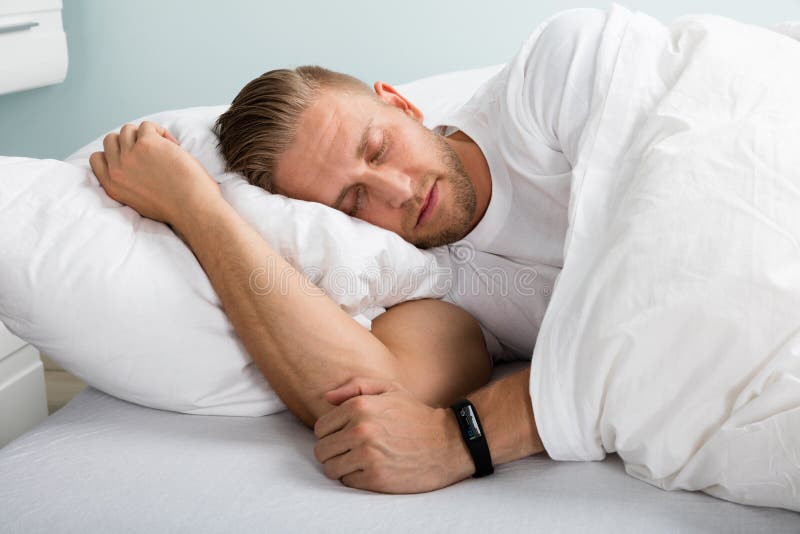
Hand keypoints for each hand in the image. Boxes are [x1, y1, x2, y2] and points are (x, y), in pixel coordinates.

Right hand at [89, 121, 220, 226]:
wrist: (191, 208)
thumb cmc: (176, 207)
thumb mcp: (139, 201)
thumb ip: (129, 183)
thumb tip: (135, 165)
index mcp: (113, 185)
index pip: (97, 158)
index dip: (114, 152)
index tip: (132, 155)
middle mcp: (116, 170)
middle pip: (111, 140)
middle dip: (129, 141)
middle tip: (151, 151)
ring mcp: (129, 155)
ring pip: (128, 129)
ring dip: (146, 135)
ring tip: (164, 148)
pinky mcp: (146, 144)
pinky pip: (147, 126)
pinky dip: (160, 132)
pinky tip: (173, 145)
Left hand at [313, 377, 473, 492]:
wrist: (448, 442)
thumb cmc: (416, 415)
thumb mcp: (390, 388)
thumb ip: (355, 387)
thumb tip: (326, 398)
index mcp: (359, 406)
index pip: (320, 428)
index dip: (331, 433)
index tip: (345, 436)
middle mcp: (360, 430)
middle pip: (321, 450)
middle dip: (334, 452)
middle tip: (351, 451)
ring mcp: (368, 455)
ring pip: (330, 468)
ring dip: (342, 467)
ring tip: (359, 461)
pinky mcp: (376, 477)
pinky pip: (347, 482)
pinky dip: (356, 478)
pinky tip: (372, 469)